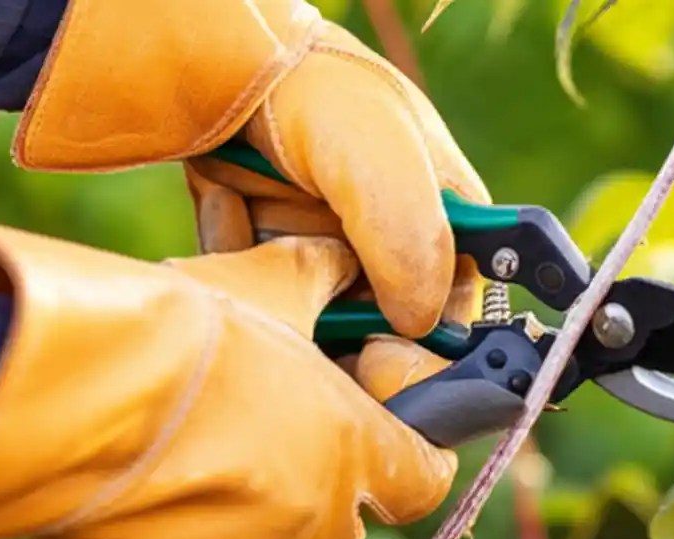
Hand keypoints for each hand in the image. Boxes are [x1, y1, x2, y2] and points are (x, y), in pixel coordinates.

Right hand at [0, 206, 460, 538]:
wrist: (59, 392)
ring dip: (261, 507)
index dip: (414, 452)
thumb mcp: (268, 283)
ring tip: (207, 443)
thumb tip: (341, 262)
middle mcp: (314, 525)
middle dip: (328, 477)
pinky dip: (194, 530)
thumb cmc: (180, 333)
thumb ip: (322, 278)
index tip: (395, 431)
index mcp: (356, 454)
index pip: (426, 480)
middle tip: (280, 422)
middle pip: (349, 518)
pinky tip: (155, 474)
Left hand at [13, 0, 490, 337]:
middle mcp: (385, 236)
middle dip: (331, 311)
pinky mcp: (267, 239)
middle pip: (376, 323)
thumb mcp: (384, 163)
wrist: (221, 57)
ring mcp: (324, 240)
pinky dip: (235, 253)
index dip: (423, 338)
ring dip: (274, 278)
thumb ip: (415, 243)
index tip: (380, 347)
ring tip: (249, 205)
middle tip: (301, 286)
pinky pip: (255, 286)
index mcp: (444, 216)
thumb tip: (418, 325)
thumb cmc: (320, 93)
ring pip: (309, 311)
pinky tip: (225, 198)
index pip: (452, 305)